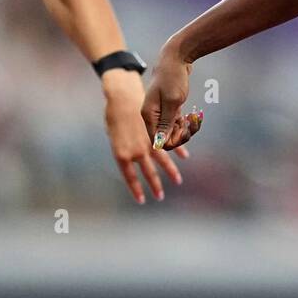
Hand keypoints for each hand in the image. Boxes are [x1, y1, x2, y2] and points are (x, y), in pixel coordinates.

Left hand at [102, 69, 189, 204]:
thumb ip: (123, 148)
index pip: (129, 177)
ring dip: (171, 172)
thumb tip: (131, 157)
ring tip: (177, 181)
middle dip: (155, 186)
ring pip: (163, 161)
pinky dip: (178, 150)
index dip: (136, 189)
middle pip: (148, 173)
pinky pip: (169, 143)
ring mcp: (148, 141)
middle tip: (160, 197)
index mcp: (121, 154)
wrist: (121, 97)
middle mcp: (136, 151)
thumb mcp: (113, 135)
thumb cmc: (113, 115)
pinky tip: (184, 157)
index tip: (142, 200)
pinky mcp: (156, 130)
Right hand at [141, 46, 203, 153]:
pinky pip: (177, 123)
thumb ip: (166, 123)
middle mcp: (152, 115)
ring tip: (195, 117)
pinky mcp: (169, 108)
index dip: (173, 140)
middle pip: (166, 137)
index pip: (157, 141)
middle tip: (193, 122)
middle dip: (182, 134)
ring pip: (173, 131)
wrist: (176, 57)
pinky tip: (194, 115)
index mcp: (149, 115)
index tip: (184, 130)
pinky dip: (186, 122)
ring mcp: (160, 112)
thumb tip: (160, 144)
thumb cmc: (173, 78)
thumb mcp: (173, 102)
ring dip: (187, 128)